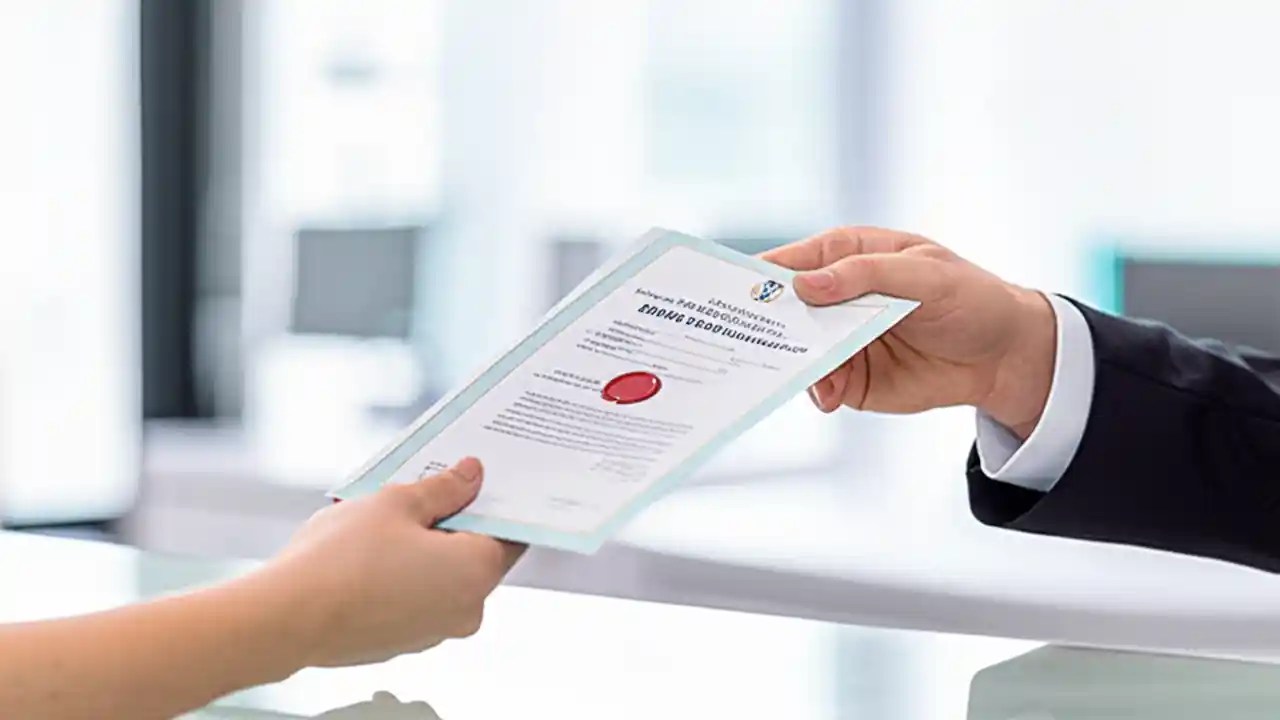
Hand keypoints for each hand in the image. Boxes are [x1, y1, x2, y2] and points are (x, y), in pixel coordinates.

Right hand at [256, 458, 524, 667]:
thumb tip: (471, 476)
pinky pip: (414, 598)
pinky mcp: (400, 641)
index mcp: (477, 572)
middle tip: (423, 490)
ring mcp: (433, 632)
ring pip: (441, 577)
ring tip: (386, 519)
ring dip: (423, 548)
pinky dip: (403, 575)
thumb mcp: (397, 502)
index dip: (492, 502)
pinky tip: (370, 553)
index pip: (508, 532)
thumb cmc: (342, 561)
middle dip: (452, 521)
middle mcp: (465, 610)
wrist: (285, 619)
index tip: (477, 479)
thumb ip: (443, 488)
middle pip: (474, 554)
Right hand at [763, 227, 1056, 437]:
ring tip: (809, 373)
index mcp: (848, 256)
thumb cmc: (970, 298)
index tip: (736, 290)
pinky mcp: (850, 377)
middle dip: (765, 324)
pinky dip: (818, 390)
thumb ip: (865, 275)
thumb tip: (806, 284)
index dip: (762, 274)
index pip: (793, 260)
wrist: (1004, 358)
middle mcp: (835, 297)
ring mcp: (840, 339)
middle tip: (746, 338)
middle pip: (785, 309)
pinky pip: (820, 384)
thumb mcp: (925, 275)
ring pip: (797, 351)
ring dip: (794, 363)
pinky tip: (829, 396)